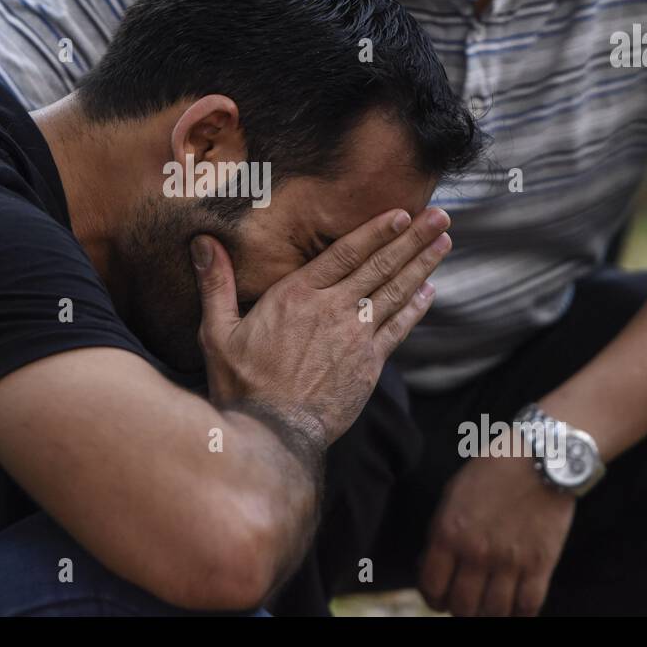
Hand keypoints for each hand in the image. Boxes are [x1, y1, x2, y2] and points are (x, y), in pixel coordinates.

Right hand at [192, 206, 452, 446]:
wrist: (273, 432)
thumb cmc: (241, 383)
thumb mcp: (217, 331)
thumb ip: (216, 284)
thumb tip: (202, 243)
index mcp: (297, 295)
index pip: (346, 253)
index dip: (377, 231)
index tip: (401, 213)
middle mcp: (332, 310)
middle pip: (380, 266)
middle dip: (413, 238)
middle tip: (440, 216)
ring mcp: (355, 337)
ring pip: (396, 292)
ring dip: (422, 265)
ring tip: (444, 241)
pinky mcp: (368, 365)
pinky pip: (398, 328)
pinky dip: (416, 306)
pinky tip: (429, 291)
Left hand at [418, 455, 574, 615]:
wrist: (541, 456)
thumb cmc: (493, 470)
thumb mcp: (453, 494)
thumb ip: (442, 532)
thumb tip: (433, 565)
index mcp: (449, 533)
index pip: (431, 586)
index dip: (432, 597)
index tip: (439, 595)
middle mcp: (476, 552)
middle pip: (462, 606)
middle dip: (459, 608)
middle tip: (466, 601)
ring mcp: (510, 561)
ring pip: (493, 612)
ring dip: (489, 612)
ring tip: (490, 604)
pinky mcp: (541, 564)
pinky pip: (528, 606)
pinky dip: (520, 613)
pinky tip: (516, 606)